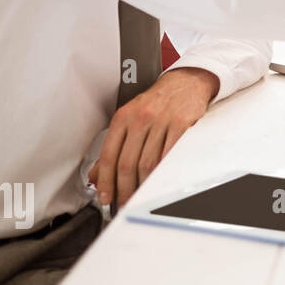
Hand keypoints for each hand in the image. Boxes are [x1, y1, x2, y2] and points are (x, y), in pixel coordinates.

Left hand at [89, 67, 218, 210]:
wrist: (186, 82)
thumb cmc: (158, 102)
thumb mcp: (130, 118)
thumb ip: (114, 146)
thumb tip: (97, 175)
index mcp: (123, 117)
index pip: (109, 155)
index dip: (106, 180)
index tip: (105, 196)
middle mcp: (140, 118)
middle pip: (128, 163)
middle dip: (123, 188)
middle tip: (123, 202)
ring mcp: (162, 121)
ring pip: (148, 163)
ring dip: (143, 185)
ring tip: (139, 196)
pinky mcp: (182, 124)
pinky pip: (170, 156)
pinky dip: (163, 173)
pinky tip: (159, 182)